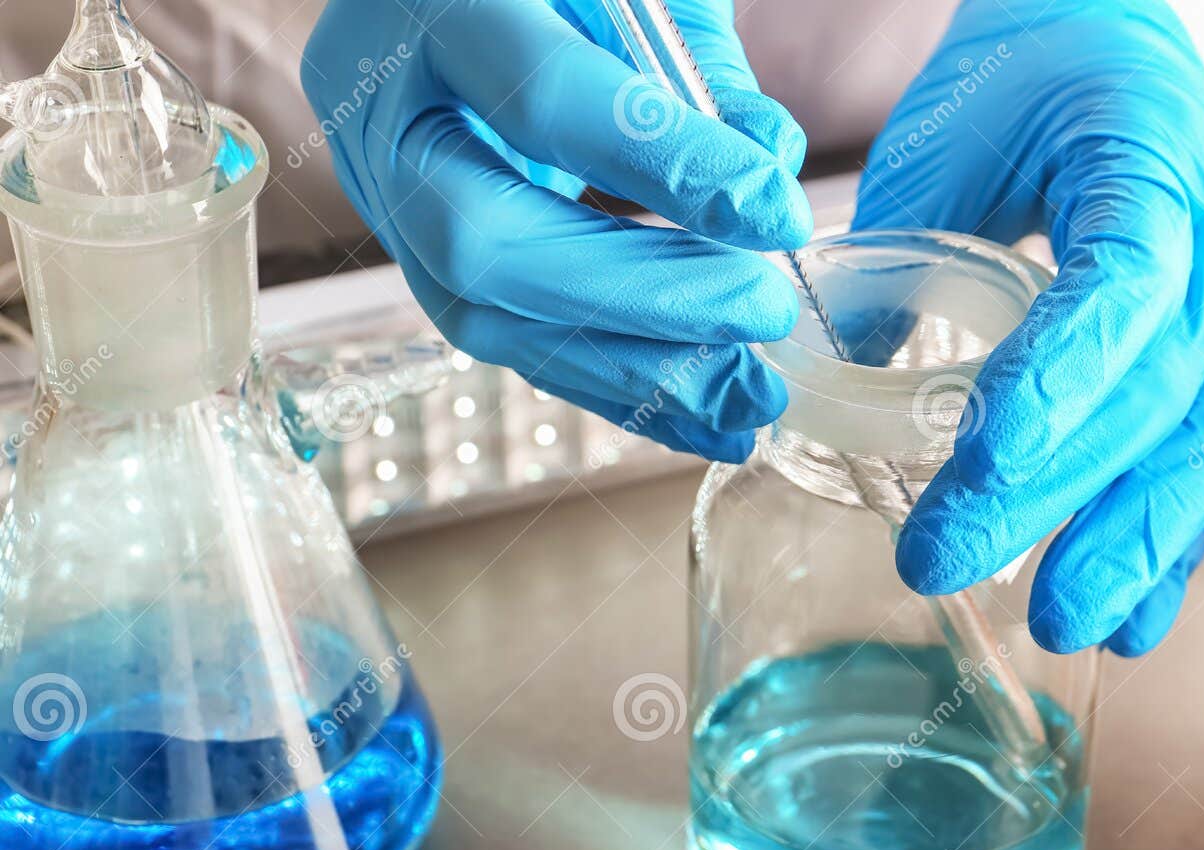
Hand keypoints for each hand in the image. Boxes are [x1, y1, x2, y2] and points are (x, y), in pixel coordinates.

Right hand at [302, 0, 810, 462]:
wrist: (447, 8)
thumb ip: (693, 64)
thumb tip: (770, 169)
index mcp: (438, 10)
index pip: (544, 99)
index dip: (666, 167)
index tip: (776, 215)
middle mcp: (388, 117)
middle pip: (484, 240)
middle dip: (642, 294)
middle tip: (763, 310)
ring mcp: (389, 203)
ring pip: (486, 318)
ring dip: (636, 371)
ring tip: (748, 397)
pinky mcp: (422, 268)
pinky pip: (510, 346)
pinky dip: (613, 386)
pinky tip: (700, 416)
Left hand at [856, 0, 1203, 655]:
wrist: (1125, 49)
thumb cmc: (1030, 81)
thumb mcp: (945, 139)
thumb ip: (898, 255)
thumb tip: (830, 389)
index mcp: (1153, 155)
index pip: (1126, 276)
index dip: (1065, 371)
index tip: (987, 458)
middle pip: (1158, 383)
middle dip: (1057, 492)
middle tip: (953, 563)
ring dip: (1132, 544)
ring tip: (1060, 622)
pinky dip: (1167, 543)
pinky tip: (1129, 619)